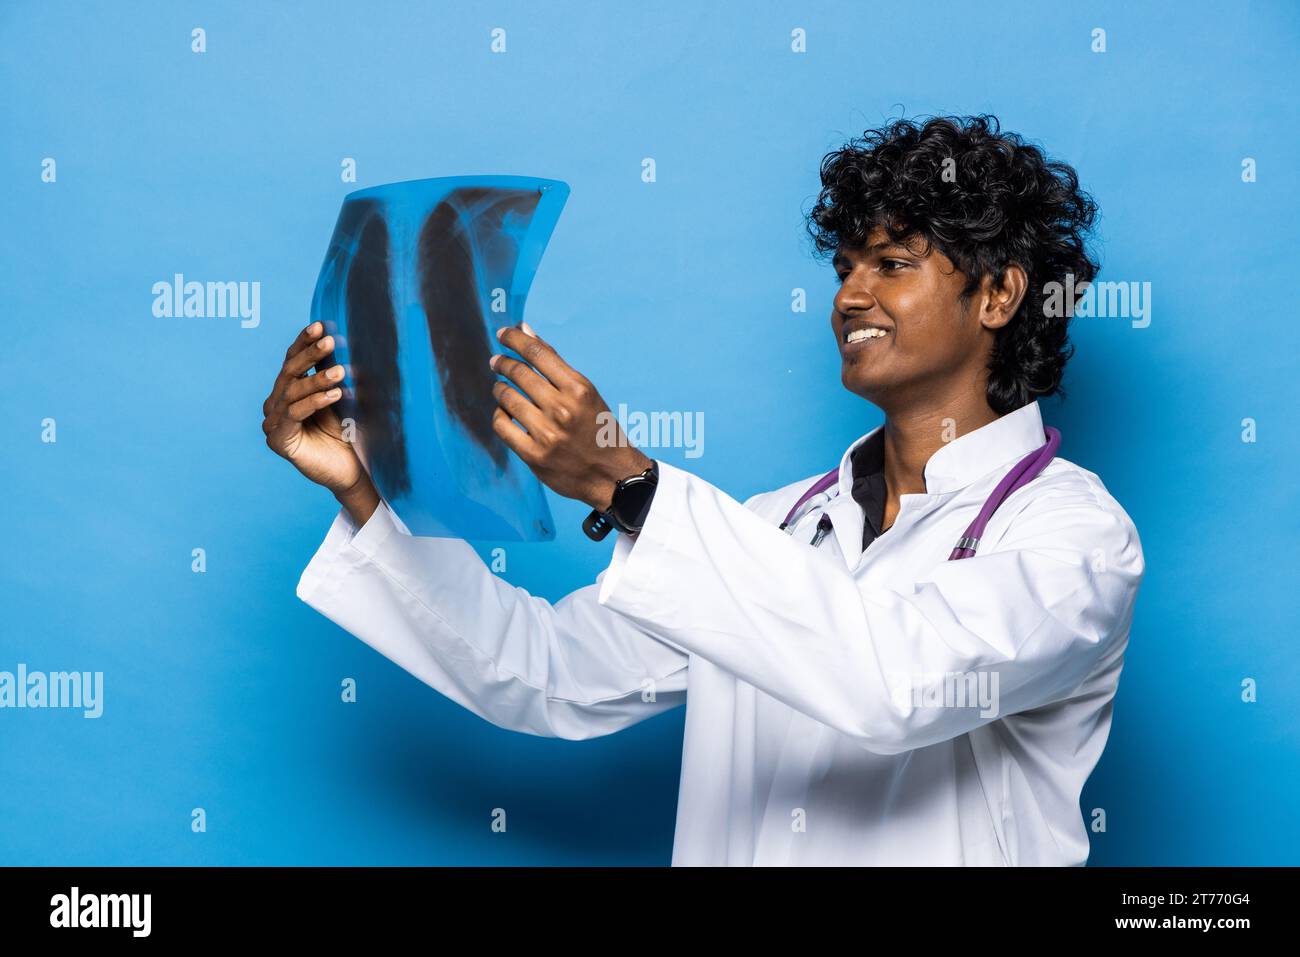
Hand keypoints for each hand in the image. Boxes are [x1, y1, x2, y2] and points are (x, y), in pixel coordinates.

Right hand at [262, 322, 377, 516]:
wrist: (351, 470)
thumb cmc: (345, 433)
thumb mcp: (338, 396)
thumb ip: (330, 372)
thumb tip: (335, 338)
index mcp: (286, 392)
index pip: (292, 361)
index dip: (303, 342)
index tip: (320, 325)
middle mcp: (275, 406)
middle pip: (289, 373)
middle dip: (310, 355)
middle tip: (330, 341)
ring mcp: (273, 423)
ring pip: (292, 392)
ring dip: (317, 379)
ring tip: (341, 372)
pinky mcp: (278, 441)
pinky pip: (294, 414)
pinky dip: (315, 402)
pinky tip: (334, 393)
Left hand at [490, 324, 652, 511]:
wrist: (611, 475)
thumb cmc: (598, 430)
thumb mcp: (586, 393)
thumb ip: (555, 364)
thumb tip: (526, 331)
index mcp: (579, 389)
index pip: (538, 353)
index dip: (515, 339)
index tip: (503, 333)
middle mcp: (563, 409)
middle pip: (519, 373)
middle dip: (502, 363)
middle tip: (496, 362)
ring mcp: (547, 434)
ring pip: (507, 398)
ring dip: (500, 389)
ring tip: (501, 388)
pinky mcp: (534, 455)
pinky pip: (502, 425)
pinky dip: (500, 414)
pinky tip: (506, 412)